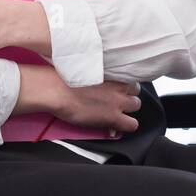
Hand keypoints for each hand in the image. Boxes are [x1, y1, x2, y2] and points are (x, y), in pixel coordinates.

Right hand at [19, 64, 141, 134]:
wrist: (58, 90)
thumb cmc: (64, 77)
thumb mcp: (85, 70)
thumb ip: (98, 73)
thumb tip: (99, 78)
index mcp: (113, 72)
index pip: (129, 77)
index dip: (123, 85)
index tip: (116, 89)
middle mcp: (119, 85)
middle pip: (136, 90)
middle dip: (128, 95)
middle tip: (116, 100)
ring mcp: (118, 101)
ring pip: (137, 105)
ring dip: (128, 109)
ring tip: (116, 112)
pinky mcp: (114, 117)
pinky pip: (132, 125)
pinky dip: (127, 125)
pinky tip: (117, 126)